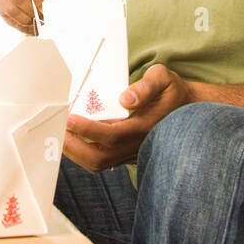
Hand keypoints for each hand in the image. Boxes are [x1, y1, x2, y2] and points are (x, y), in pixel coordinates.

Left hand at [62, 64, 193, 171]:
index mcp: (145, 127)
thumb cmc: (171, 91)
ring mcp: (131, 153)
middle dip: (74, 147)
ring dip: (76, 153)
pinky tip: (71, 140)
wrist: (188, 110)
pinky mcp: (126, 155)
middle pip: (100, 158)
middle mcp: (136, 145)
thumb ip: (146, 86)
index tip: (69, 118)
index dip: (88, 130)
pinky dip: (83, 153)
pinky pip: (101, 162)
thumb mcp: (163, 79)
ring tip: (59, 135)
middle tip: (56, 130)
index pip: (112, 135)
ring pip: (99, 164)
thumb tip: (125, 98)